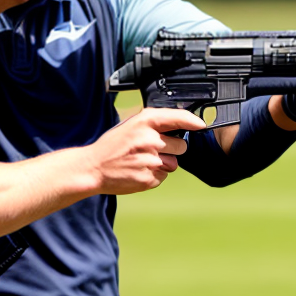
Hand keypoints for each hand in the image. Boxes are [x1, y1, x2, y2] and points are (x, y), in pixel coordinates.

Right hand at [85, 108, 204, 193]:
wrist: (93, 168)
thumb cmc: (113, 146)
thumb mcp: (131, 126)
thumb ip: (153, 124)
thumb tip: (180, 125)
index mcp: (144, 122)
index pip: (177, 117)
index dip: (192, 121)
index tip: (201, 125)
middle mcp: (149, 139)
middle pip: (181, 146)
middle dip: (172, 149)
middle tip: (152, 150)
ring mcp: (149, 160)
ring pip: (174, 164)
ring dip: (164, 164)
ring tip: (143, 161)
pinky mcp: (148, 178)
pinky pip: (163, 177)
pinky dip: (154, 175)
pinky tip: (138, 170)